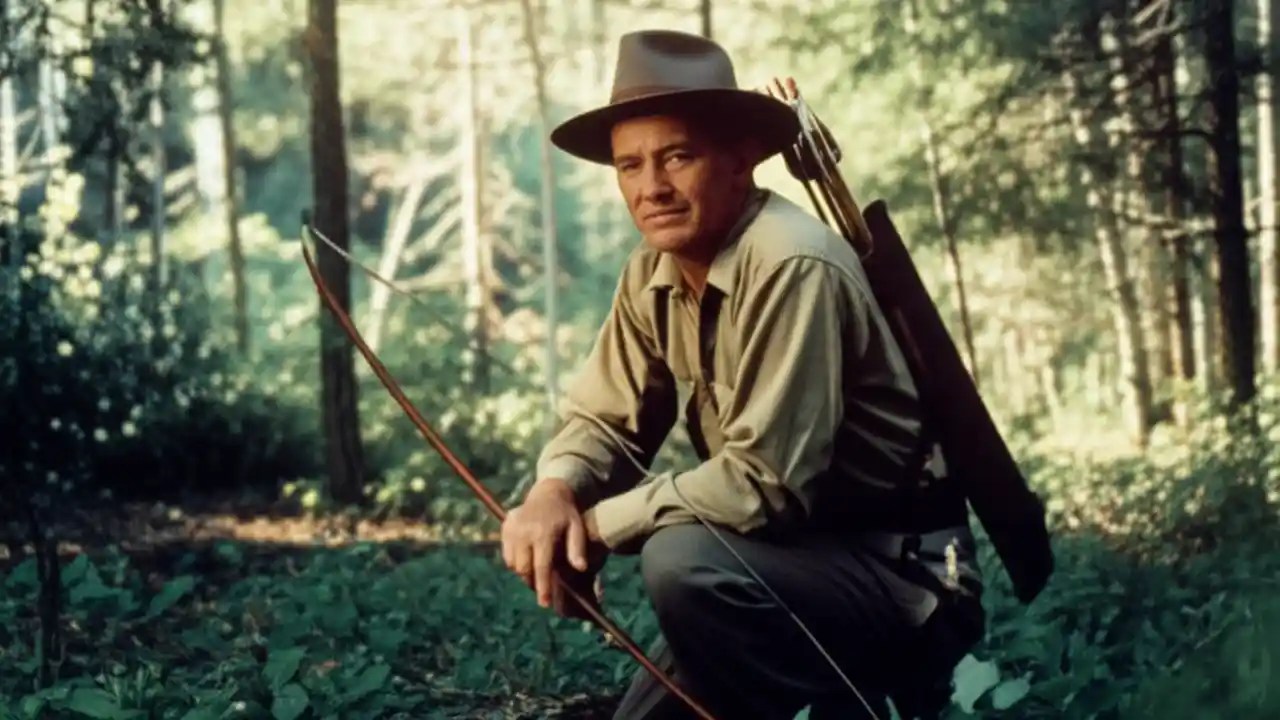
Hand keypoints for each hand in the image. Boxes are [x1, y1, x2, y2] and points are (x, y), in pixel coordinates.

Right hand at [501, 479, 607, 617]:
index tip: (544, 603)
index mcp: (544, 532)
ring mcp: (512, 529)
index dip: (543, 587)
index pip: (541, 566)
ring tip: (537, 571)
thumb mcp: (577, 528)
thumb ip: (577, 548)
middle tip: (543, 587)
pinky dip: (516, 562)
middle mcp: (524, 531)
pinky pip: (507, 556)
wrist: (549, 494)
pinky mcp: (505, 528)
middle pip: (524, 569)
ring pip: (513, 564)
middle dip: (533, 582)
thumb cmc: (567, 515)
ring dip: (524, 573)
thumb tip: (581, 568)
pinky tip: (529, 558)